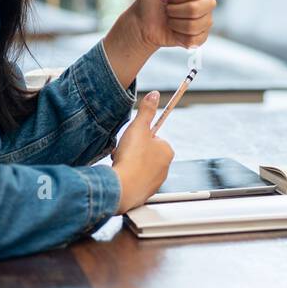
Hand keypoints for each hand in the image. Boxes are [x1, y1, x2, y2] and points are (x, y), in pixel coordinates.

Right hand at [112, 90, 174, 212]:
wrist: (122, 188)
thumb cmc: (132, 158)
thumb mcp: (138, 127)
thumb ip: (146, 110)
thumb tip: (154, 95)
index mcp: (167, 150)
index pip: (153, 137)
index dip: (139, 136)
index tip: (131, 139)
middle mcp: (165, 167)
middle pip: (145, 151)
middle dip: (132, 150)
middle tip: (123, 151)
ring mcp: (156, 181)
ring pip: (139, 165)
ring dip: (128, 162)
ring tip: (120, 162)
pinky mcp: (145, 192)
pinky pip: (134, 180)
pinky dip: (127, 176)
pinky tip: (120, 174)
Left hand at [118, 0, 216, 50]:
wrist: (142, 21)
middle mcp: (207, 0)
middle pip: (198, 9)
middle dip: (174, 10)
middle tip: (165, 7)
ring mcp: (206, 19)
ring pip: (197, 25)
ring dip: (176, 23)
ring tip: (169, 19)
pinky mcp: (201, 37)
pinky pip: (197, 40)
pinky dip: (181, 37)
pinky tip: (175, 31)